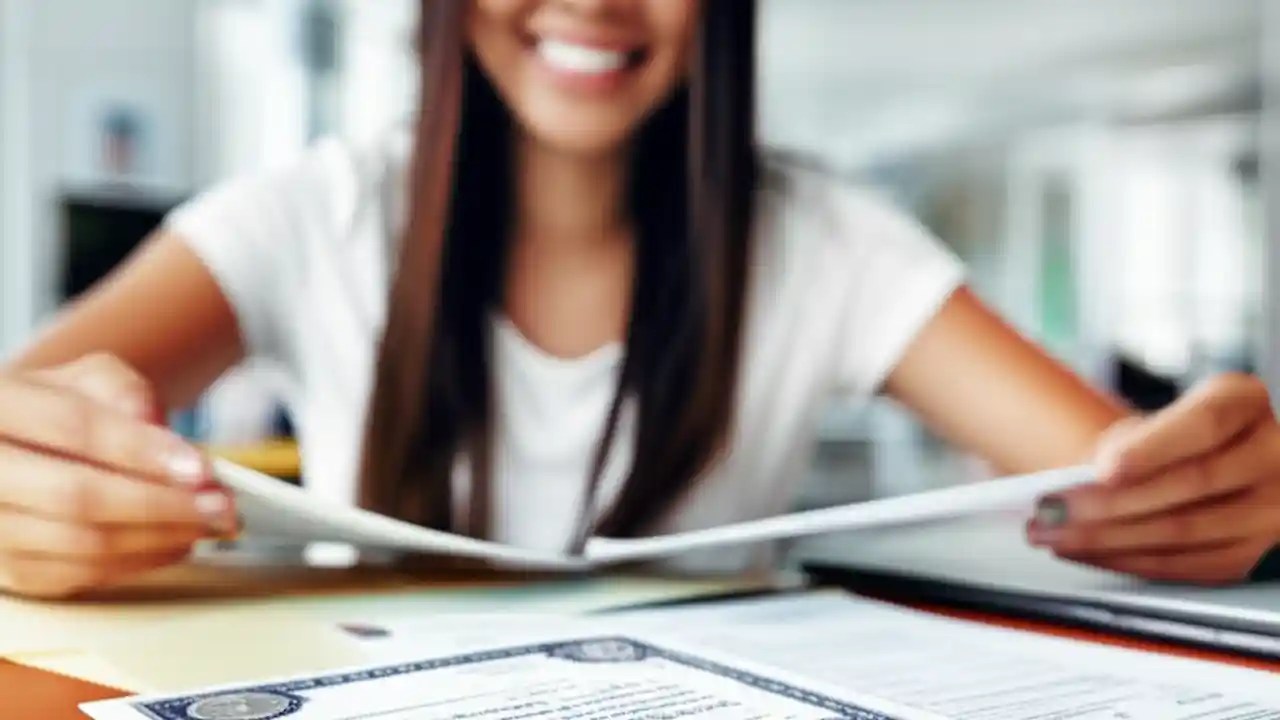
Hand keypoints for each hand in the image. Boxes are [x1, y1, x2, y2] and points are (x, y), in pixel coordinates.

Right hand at [0, 354, 236, 598]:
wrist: (18, 445)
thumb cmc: (57, 409)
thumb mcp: (90, 378)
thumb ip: (124, 392)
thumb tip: (155, 429)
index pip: (73, 429)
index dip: (142, 451)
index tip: (202, 469)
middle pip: (77, 496)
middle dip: (163, 504)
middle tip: (221, 505)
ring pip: (80, 544)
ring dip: (159, 538)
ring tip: (210, 524)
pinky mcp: (5, 571)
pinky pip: (76, 577)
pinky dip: (137, 563)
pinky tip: (177, 543)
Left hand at [1027, 373, 1279, 584]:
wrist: (1192, 468)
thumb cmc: (1164, 441)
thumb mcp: (1150, 425)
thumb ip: (1128, 446)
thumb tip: (1086, 483)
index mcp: (1243, 402)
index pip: (1204, 424)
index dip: (1152, 449)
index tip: (1103, 468)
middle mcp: (1272, 453)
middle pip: (1191, 483)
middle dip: (1111, 503)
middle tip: (1053, 511)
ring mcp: (1271, 509)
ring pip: (1184, 531)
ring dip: (1108, 539)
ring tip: (1053, 535)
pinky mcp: (1252, 553)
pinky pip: (1185, 565)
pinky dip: (1127, 560)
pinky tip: (1085, 552)